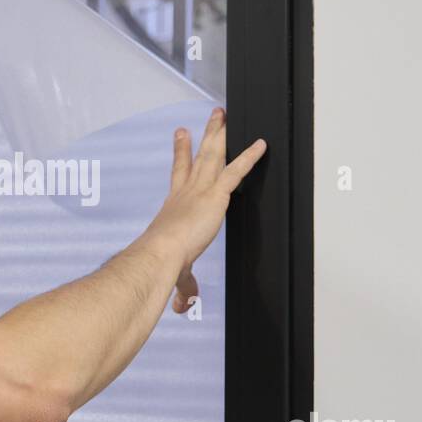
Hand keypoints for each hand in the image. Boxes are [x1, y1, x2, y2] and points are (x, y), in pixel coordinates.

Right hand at [147, 107, 266, 312]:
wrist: (160, 255)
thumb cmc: (162, 261)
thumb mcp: (177, 272)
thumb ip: (185, 286)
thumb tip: (184, 306)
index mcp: (175, 203)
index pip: (179, 173)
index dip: (181, 153)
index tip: (181, 134)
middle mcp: (186, 191)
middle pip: (199, 156)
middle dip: (206, 134)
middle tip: (213, 116)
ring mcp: (201, 189)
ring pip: (214, 155)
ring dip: (221, 134)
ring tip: (226, 115)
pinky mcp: (216, 194)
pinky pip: (236, 171)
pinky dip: (249, 157)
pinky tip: (261, 144)